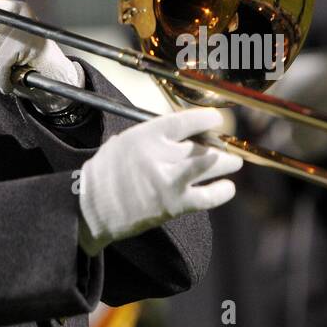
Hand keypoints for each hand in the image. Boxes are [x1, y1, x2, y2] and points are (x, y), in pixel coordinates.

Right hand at [78, 107, 241, 255]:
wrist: (91, 208)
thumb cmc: (105, 174)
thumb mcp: (123, 142)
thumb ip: (151, 136)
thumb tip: (180, 133)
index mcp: (146, 135)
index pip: (185, 120)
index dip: (206, 118)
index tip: (217, 118)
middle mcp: (160, 155)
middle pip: (200, 145)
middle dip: (217, 145)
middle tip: (225, 146)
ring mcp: (169, 180)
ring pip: (209, 166)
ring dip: (226, 164)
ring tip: (235, 162)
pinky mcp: (174, 204)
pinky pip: (207, 196)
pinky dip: (221, 192)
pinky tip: (227, 188)